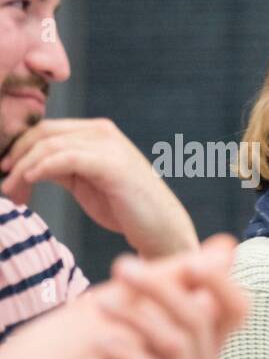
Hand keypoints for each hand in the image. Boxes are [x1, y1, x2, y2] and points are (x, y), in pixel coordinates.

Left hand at [0, 118, 197, 258]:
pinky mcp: (112, 165)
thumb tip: (24, 166)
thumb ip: (61, 168)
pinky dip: (42, 168)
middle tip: (4, 185)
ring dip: (22, 168)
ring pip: (50, 145)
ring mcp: (109, 146)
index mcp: (97, 133)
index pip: (46, 129)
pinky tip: (29, 181)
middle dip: (15, 157)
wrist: (162, 230)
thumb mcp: (86, 183)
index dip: (18, 147)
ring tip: (11, 191)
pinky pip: (66, 158)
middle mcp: (103, 133)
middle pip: (44, 133)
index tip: (4, 171)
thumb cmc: (126, 210)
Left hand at [0, 236, 246, 358]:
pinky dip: (127, 354)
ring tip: (99, 303)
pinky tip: (101, 342)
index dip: (223, 284)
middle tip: (122, 267)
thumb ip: (181, 278)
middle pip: (201, 319)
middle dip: (160, 288)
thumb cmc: (99, 351)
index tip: (191, 263)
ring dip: (136, 316)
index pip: (237, 310)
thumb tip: (228, 245)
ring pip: (176, 345)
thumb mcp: (140, 307)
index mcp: (203, 342)